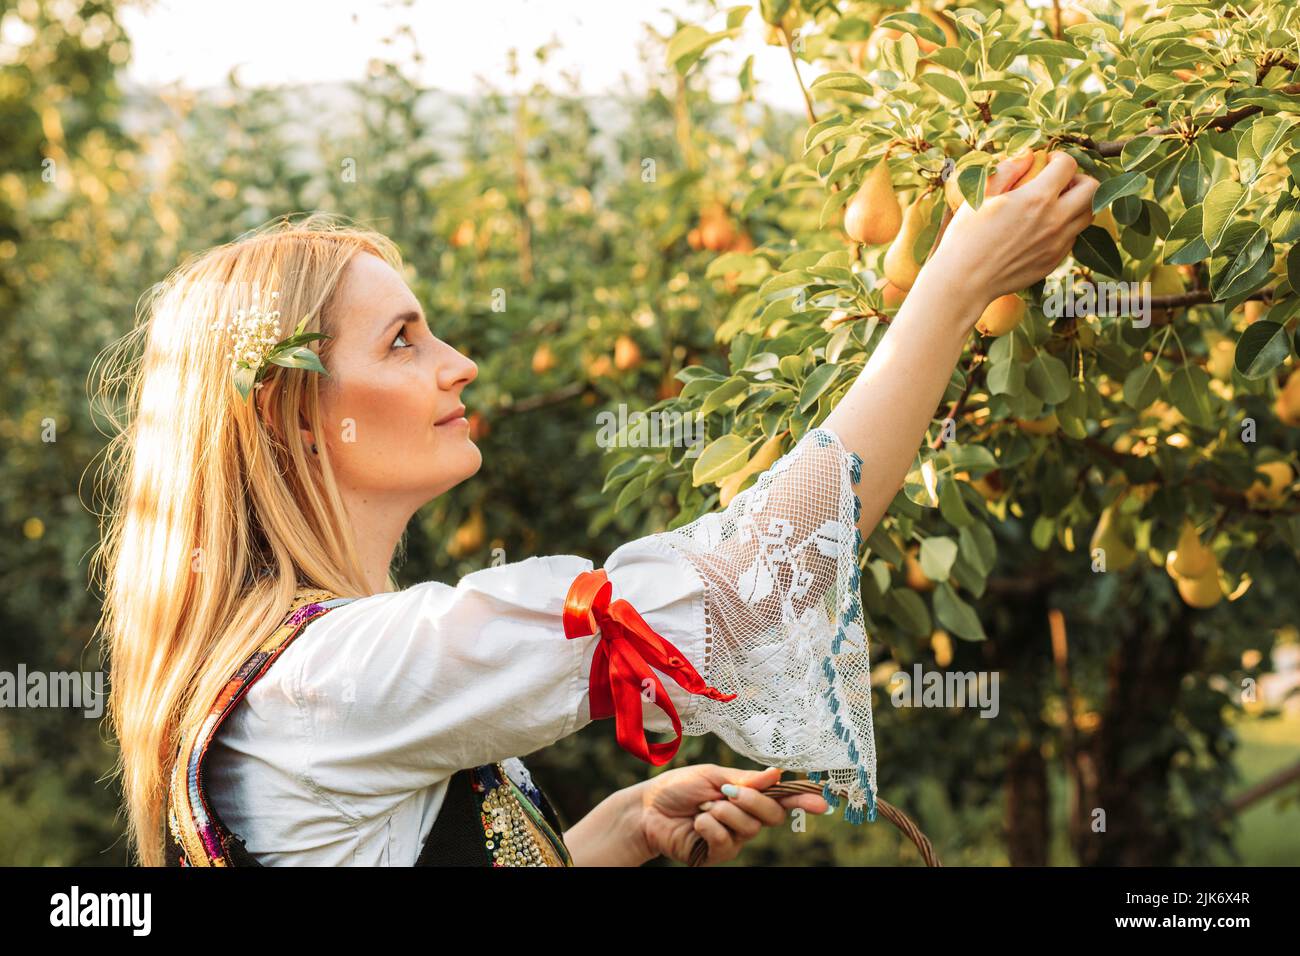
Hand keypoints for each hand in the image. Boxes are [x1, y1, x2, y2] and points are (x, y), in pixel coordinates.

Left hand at [633, 764, 829, 864]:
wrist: (649, 807)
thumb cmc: (679, 787)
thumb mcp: (713, 776)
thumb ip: (745, 780)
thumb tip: (777, 774)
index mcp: (748, 795)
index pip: (782, 799)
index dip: (802, 801)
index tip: (822, 802)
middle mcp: (746, 818)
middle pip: (771, 816)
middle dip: (752, 802)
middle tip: (727, 793)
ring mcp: (733, 838)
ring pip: (749, 828)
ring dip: (723, 812)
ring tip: (702, 807)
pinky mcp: (717, 854)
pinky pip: (727, 841)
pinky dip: (710, 826)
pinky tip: (697, 821)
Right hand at [928, 150, 1099, 310]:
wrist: (964, 280)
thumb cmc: (966, 235)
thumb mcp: (980, 195)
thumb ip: (1008, 169)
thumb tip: (1028, 154)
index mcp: (1036, 198)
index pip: (1068, 165)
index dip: (1059, 158)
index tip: (1047, 161)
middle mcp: (1055, 220)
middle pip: (1092, 189)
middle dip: (1079, 179)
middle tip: (1059, 183)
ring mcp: (1057, 243)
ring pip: (1088, 215)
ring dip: (1076, 204)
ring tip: (1054, 205)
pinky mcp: (1054, 261)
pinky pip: (1072, 238)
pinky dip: (1065, 227)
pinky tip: (1042, 229)